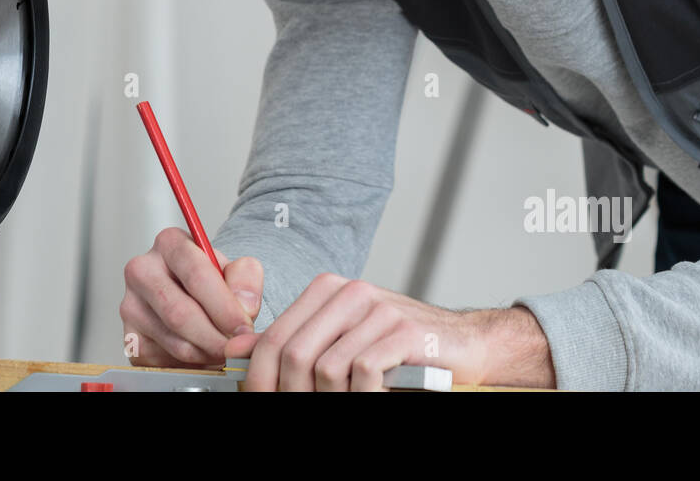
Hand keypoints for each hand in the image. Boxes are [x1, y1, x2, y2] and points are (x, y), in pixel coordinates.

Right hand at [120, 227, 262, 367]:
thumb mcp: (234, 271)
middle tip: (236, 347)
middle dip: (215, 337)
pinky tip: (204, 354)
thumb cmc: (210, 283)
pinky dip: (191, 364)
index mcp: (169, 243)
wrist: (192, 299)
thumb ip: (246, 280)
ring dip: (206, 353)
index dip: (224, 306)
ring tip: (225, 351)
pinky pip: (165, 360)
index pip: (196, 274)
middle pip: (180, 312)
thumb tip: (244, 306)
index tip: (243, 328)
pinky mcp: (130, 338)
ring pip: (174, 341)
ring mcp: (131, 305)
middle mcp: (142, 270)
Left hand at [222, 273, 554, 390]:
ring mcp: (379, 309)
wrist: (461, 345)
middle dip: (291, 393)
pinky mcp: (405, 331)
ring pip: (326, 367)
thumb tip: (238, 350)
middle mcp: (351, 293)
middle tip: (299, 409)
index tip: (259, 399)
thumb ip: (294, 341)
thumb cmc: (398, 348)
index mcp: (327, 290)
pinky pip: (363, 371)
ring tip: (341, 402)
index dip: (260, 377)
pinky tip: (371, 395)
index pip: (275, 336)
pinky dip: (361, 394)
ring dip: (329, 398)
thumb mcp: (340, 340)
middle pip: (295, 354)